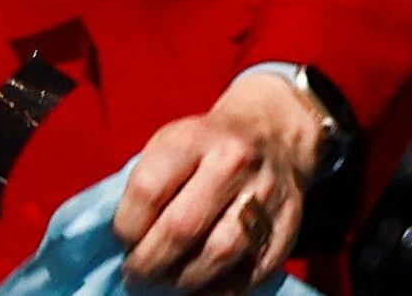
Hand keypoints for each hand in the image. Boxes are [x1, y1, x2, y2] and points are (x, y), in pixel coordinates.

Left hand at [112, 70, 330, 292]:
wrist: (274, 131)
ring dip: (183, 280)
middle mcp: (235, 161)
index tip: (123, 241)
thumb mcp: (171, 144)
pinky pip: (251, 274)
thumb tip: (125, 247)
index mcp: (195, 137)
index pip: (148, 191)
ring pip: (220, 254)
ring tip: (168, 281)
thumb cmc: (205, 146)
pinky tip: (202, 284)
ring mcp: (267, 193)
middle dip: (149, 264)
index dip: (126, 229)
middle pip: (182, 228)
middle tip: (136, 276)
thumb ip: (147, 186)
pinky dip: (220, 290)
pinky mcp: (288, 224)